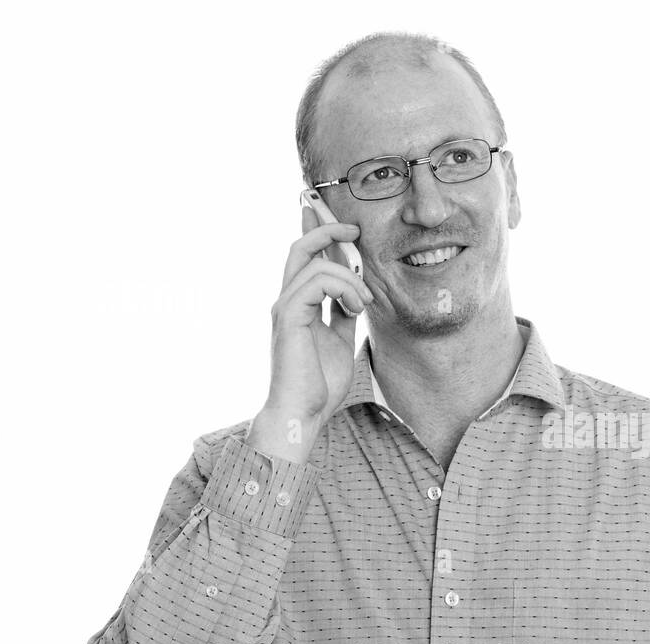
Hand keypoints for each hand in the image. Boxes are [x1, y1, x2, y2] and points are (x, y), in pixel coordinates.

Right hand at [247, 207, 380, 461]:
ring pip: (314, 263)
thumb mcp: (341, 341)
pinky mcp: (288, 316)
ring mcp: (285, 307)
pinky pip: (317, 282)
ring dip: (349, 278)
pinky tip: (356, 308)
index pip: (306, 259)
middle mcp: (288, 301)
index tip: (344, 224)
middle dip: (326, 229)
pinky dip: (343, 288)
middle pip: (300, 248)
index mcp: (300, 305)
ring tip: (364, 302)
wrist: (302, 413)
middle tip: (354, 229)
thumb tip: (358, 294)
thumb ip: (344, 315)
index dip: (320, 234)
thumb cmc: (319, 385)